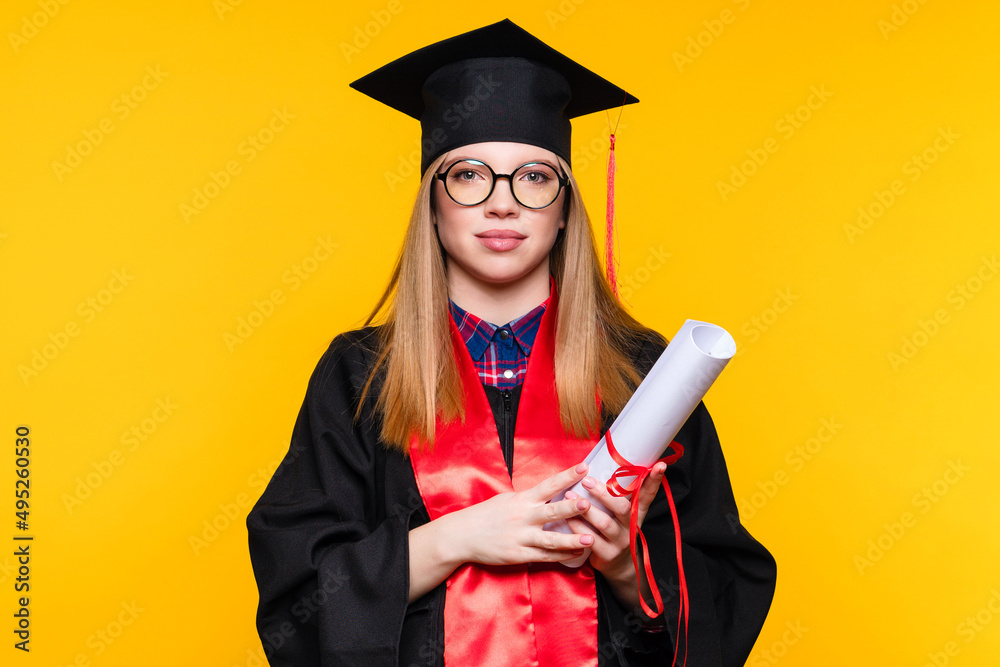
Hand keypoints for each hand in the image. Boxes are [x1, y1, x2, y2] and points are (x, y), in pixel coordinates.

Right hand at [408, 462, 596, 600]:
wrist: (462, 535)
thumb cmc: (486, 515)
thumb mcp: (507, 499)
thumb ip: (529, 497)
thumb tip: (551, 491)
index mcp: (522, 499)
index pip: (548, 485)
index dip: (567, 476)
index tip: (584, 467)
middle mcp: (523, 517)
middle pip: (552, 511)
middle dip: (571, 507)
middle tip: (588, 503)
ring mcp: (521, 537)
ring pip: (551, 539)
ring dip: (572, 539)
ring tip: (591, 539)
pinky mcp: (519, 555)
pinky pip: (544, 557)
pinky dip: (562, 556)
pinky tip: (577, 555)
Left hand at [564, 461, 666, 608]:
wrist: (619, 566)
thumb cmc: (619, 530)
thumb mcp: (628, 514)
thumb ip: (625, 494)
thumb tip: (619, 464)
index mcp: (638, 513)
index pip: (648, 494)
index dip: (654, 480)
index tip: (660, 465)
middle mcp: (632, 527)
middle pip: (623, 508)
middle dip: (605, 493)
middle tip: (587, 480)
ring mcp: (620, 542)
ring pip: (605, 524)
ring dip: (586, 509)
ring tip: (570, 495)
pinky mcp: (607, 555)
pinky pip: (591, 540)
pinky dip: (578, 528)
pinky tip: (567, 518)